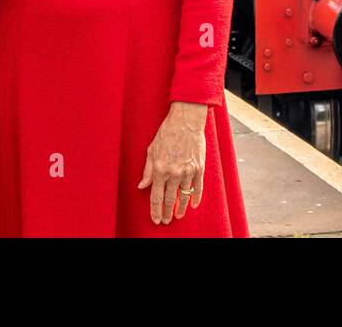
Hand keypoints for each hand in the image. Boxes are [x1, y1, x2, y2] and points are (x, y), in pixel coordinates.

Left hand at [137, 101, 207, 223]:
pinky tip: (193, 205)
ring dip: (180, 208)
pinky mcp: (199, 168)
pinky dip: (196, 198)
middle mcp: (173, 173)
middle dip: (166, 213)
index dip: (155, 210)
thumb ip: (147, 170)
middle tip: (165, 220)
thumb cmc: (167, 133)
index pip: (156, 197)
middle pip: (169, 199)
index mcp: (160, 169)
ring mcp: (188, 171)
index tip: (155, 219)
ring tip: (178, 215)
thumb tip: (141, 186)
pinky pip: (198, 188)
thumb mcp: (151, 150)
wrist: (186, 121)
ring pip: (183, 196)